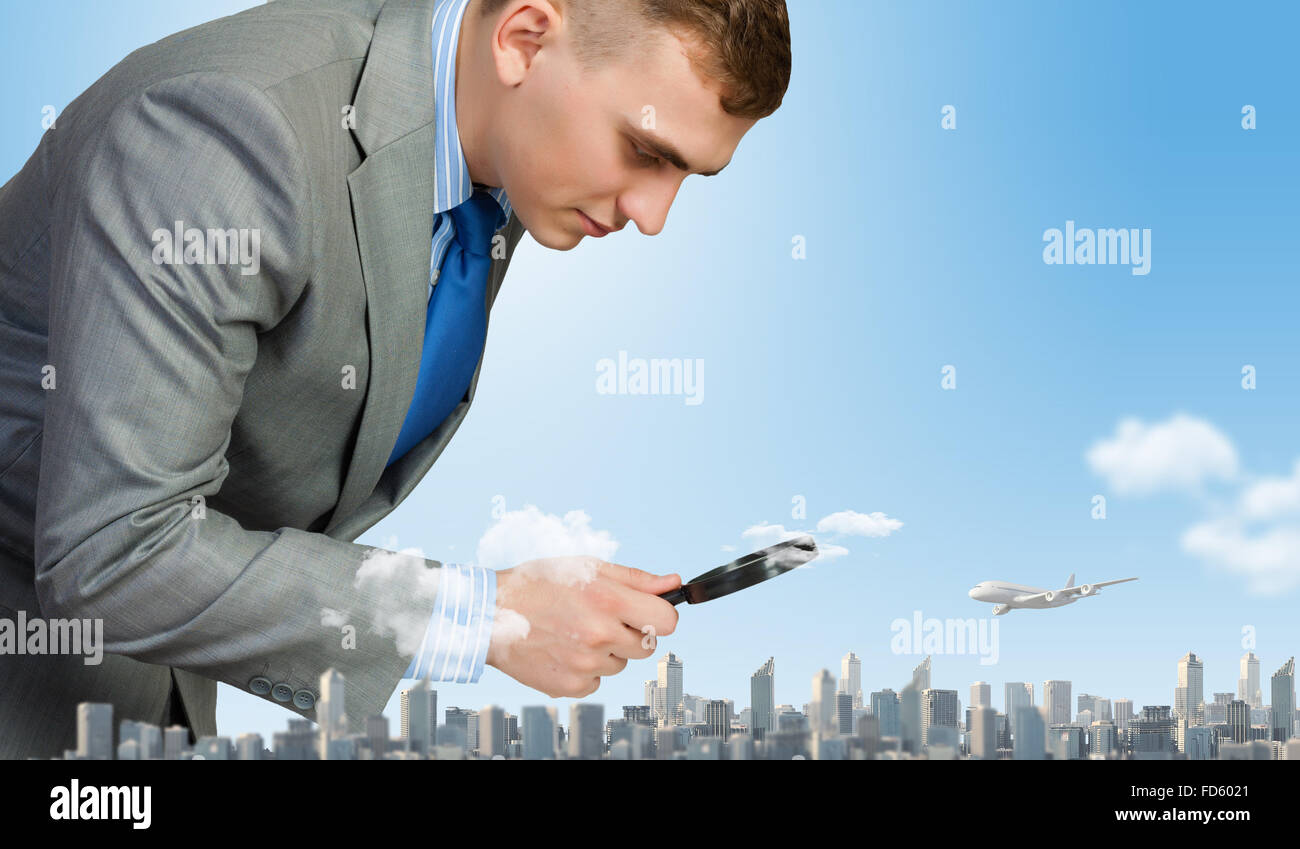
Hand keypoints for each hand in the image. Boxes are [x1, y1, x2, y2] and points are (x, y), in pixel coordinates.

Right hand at [485, 557, 680, 698]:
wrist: (490, 614)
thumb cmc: (540, 584)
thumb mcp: (588, 567)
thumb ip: (635, 578)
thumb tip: (673, 583)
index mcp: (608, 600)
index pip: (667, 621)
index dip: (660, 614)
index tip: (647, 612)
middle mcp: (600, 634)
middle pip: (646, 646)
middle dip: (630, 632)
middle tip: (600, 618)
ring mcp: (586, 663)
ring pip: (619, 664)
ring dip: (605, 650)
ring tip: (574, 630)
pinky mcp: (571, 685)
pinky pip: (596, 681)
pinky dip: (585, 669)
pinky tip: (563, 649)